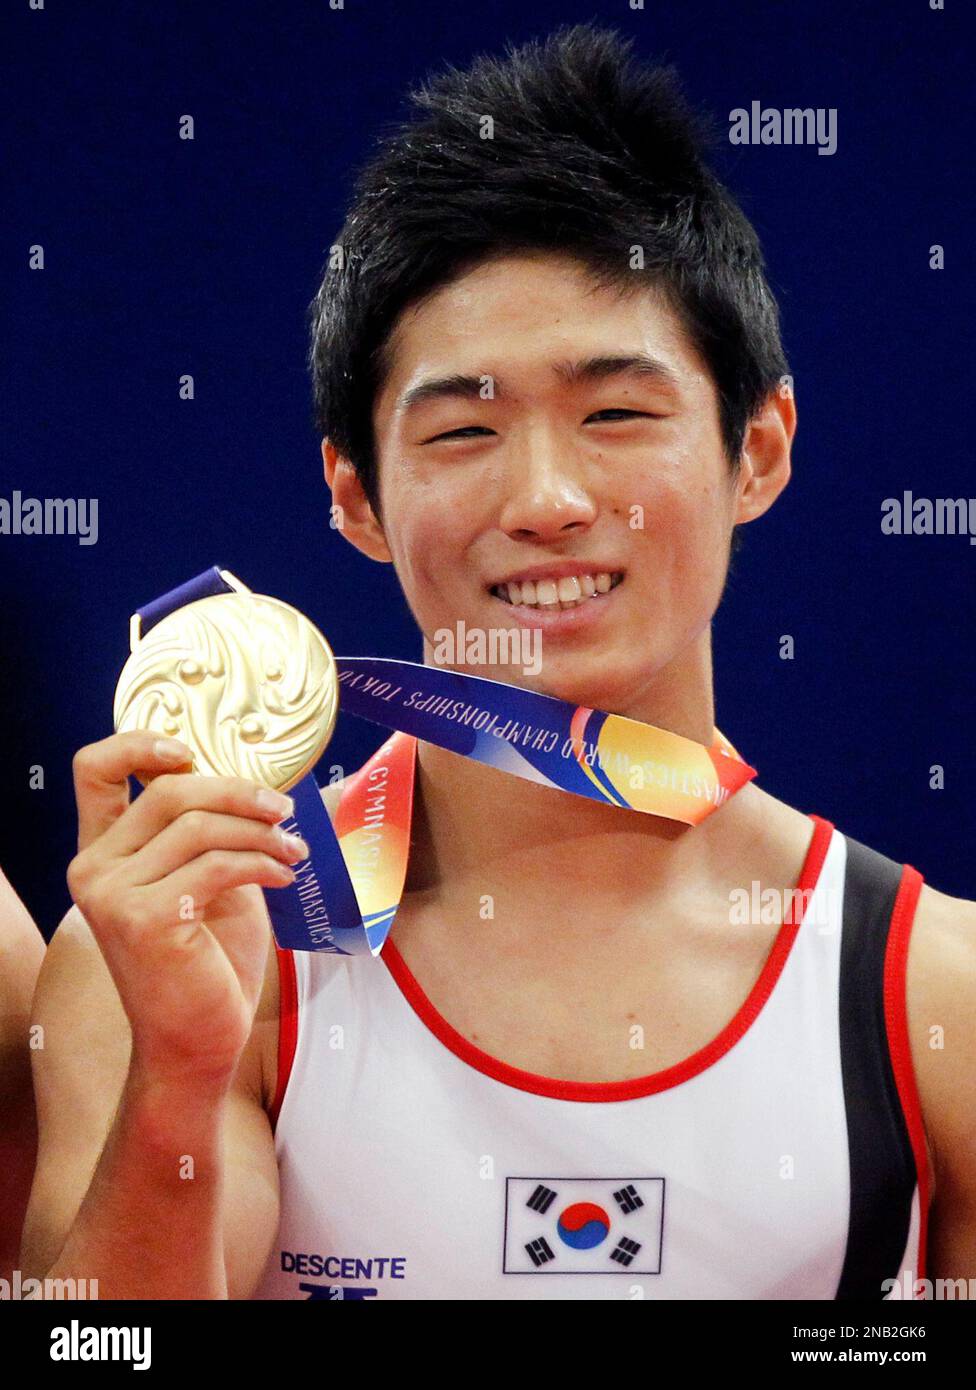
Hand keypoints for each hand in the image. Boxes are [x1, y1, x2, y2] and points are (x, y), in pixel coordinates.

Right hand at [67, 732, 306, 1084]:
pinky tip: (285, 874)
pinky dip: (262, 862)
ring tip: (293, 851)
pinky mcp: (146, 917)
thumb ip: (207, 832)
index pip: (94, 770)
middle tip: (283, 810)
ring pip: (200, 825)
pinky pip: (218, 863)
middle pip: (168, 790)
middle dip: (238, 792)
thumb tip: (253, 784)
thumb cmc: (207, 961)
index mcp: (102, 853)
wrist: (198, 1042)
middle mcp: (94, 869)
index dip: (138, 744)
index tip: (189, 751)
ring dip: (261, 833)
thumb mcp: (206, 880)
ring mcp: (113, 894)